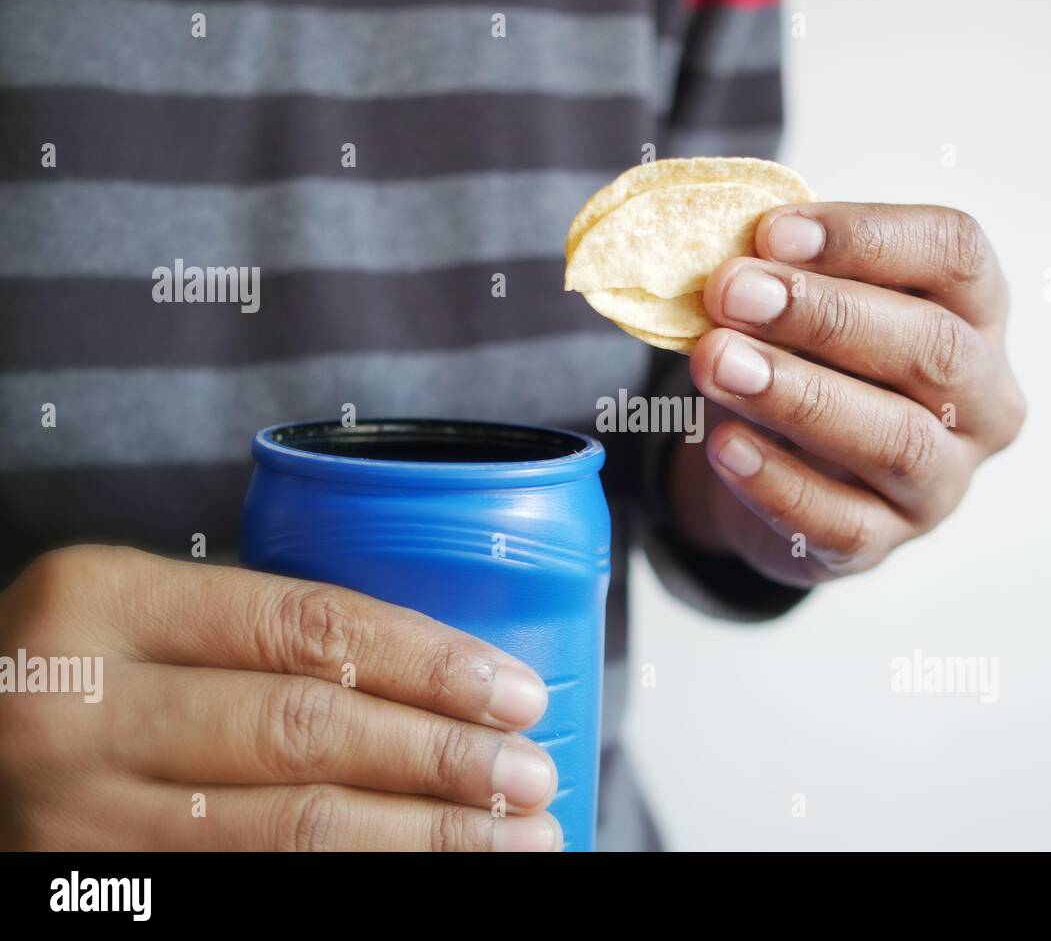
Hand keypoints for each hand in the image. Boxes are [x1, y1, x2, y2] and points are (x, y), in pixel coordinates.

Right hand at [0, 545, 560, 850]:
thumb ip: (257, 637)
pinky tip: (422, 876)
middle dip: (440, 760)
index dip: (427, 662)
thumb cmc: (72, 672)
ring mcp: (75, 821)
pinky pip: (251, 889)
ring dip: (421, 839)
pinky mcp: (90, 897)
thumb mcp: (142, 620)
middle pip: (306, 734)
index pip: (304, 626)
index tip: (515, 692)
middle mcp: (78, 711)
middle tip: (530, 776)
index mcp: (105, 602)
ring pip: (289, 833)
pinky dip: (357, 883)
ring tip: (513, 841)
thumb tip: (438, 682)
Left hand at [671, 203, 1025, 586]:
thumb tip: (726, 258)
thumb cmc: (804, 362)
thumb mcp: (802, 306)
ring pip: (896, 439)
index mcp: (975, 313)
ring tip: (716, 363)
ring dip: (798, 394)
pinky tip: (725, 447)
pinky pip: (842, 521)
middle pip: (933, 347)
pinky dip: (778, 482)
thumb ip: (782, 274)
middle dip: (825, 315)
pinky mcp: (885, 542)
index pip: (956, 254)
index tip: (771, 232)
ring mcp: (942, 480)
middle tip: (732, 294)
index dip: (866, 236)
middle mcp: (981, 399)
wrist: (779, 472)